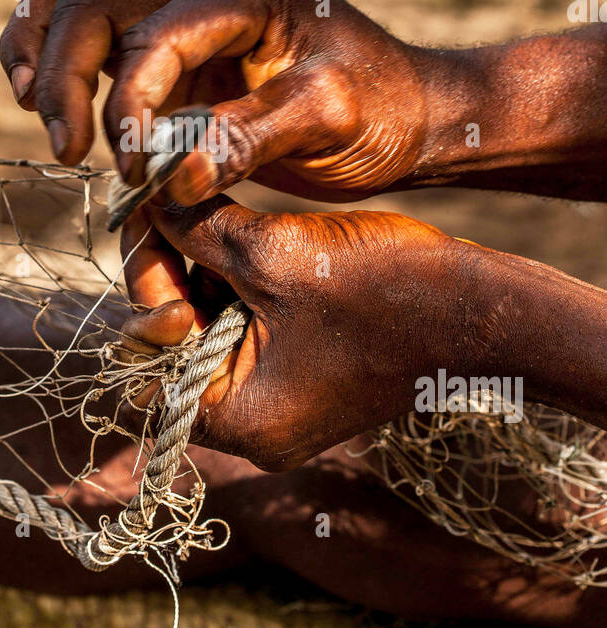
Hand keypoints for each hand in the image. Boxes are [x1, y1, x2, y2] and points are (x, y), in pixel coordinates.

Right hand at [0, 0, 431, 203]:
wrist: (409, 109)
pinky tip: (42, 95)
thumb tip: (174, 176)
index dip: (128, 108)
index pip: (153, 39)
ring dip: (42, 52)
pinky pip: (93, 26)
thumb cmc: (383, 109)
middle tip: (68, 150)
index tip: (134, 172)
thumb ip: (252, 138)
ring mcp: (185, 7)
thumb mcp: (333, 121)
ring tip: (35, 110)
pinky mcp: (173, 43)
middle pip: (93, 5)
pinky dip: (57, 53)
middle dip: (64, 77)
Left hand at [116, 200, 486, 469]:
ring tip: (213, 213)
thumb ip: (199, 232)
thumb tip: (151, 199)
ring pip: (211, 332)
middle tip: (172, 205)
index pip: (150, 354)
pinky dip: (240, 286)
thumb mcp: (277, 255)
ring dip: (206, 273)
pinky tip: (246, 236)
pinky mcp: (303, 380)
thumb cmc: (384, 291)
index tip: (151, 218)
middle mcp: (251, 428)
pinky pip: (249, 334)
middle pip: (177, 344)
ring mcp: (279, 406)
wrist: (482, 313)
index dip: (144, 279)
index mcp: (236, 419)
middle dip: (174, 271)